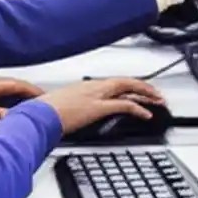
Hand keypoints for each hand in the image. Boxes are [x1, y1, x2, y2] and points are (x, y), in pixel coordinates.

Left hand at [0, 78, 43, 124]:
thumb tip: (11, 118)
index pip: (17, 85)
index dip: (34, 91)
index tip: (48, 98)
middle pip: (12, 92)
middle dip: (28, 99)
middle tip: (42, 109)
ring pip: (2, 101)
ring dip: (16, 107)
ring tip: (27, 118)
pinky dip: (2, 114)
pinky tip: (1, 124)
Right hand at [37, 78, 166, 133]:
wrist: (39, 115)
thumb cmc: (44, 113)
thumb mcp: (61, 107)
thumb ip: (73, 107)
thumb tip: (74, 114)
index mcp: (84, 86)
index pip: (113, 83)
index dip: (128, 85)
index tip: (137, 91)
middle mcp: (93, 87)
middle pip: (124, 82)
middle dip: (143, 87)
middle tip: (156, 94)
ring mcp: (97, 95)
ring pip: (128, 89)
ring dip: (146, 95)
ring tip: (158, 101)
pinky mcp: (99, 107)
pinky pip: (125, 105)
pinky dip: (139, 108)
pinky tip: (147, 114)